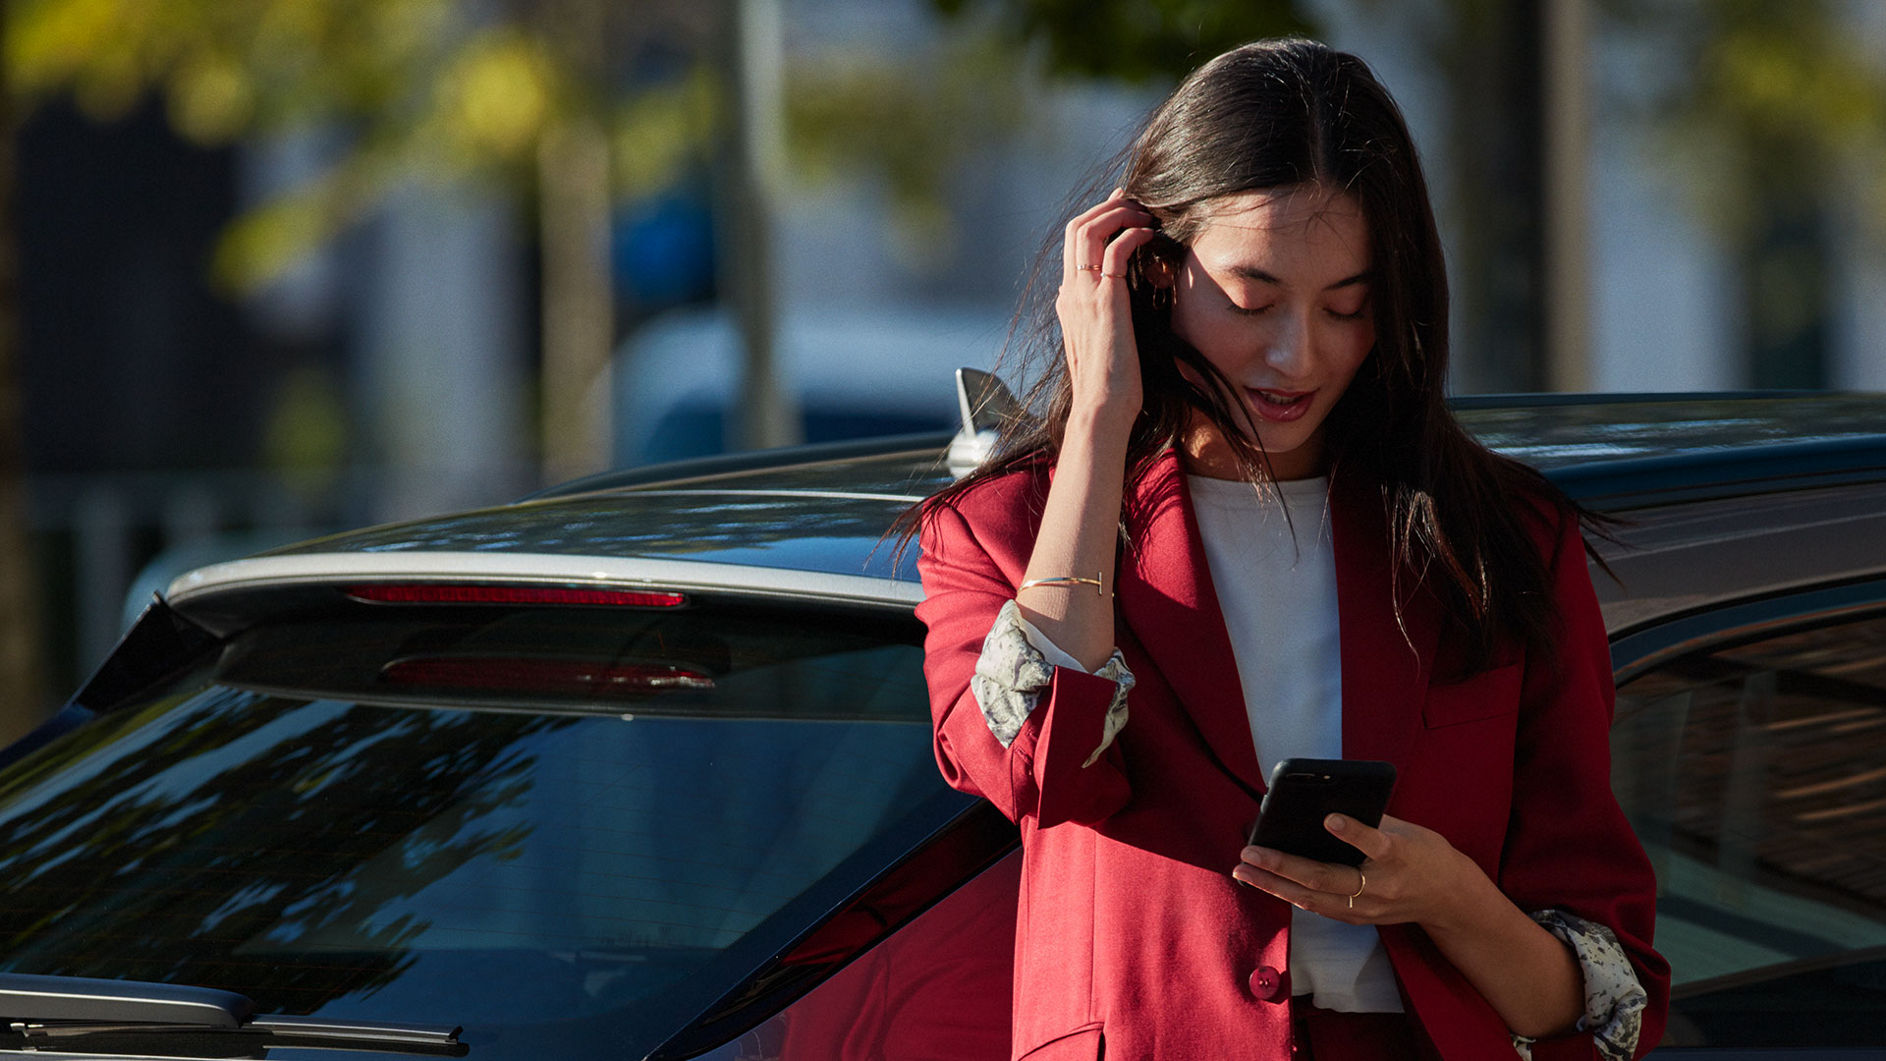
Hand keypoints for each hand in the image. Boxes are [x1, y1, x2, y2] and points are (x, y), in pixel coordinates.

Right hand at [1054, 190, 1157, 437]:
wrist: (1102, 407)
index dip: (1098, 219)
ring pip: (1088, 229)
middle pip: (1076, 227)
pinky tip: (1150, 236)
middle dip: (1106, 207)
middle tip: (1136, 203)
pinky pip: (1115, 250)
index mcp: (1069, 299)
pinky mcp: (1104, 300)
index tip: (1123, 208)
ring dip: (1118, 213)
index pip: (1074, 244)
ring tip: (1145, 215)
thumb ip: (1106, 316)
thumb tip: (1120, 301)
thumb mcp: (1105, 342)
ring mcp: (1083, 294)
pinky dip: (1133, 234)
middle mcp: (1070, 291)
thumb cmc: (1111, 384)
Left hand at [1231, 813, 1489, 929]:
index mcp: (1399, 856)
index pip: (1376, 843)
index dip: (1353, 832)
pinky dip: (1289, 894)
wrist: (1449, 899)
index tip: (1329, 818)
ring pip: (1314, 898)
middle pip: (1327, 878)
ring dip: (1274, 886)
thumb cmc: (1425, 854)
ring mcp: (1368, 908)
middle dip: (1283, 866)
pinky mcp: (1360, 919)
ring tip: (1244, 871)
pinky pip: (1318, 907)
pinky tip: (1264, 883)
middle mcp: (1381, 886)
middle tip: (1249, 854)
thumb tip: (1321, 805)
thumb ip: (1369, 819)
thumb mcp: (1407, 829)